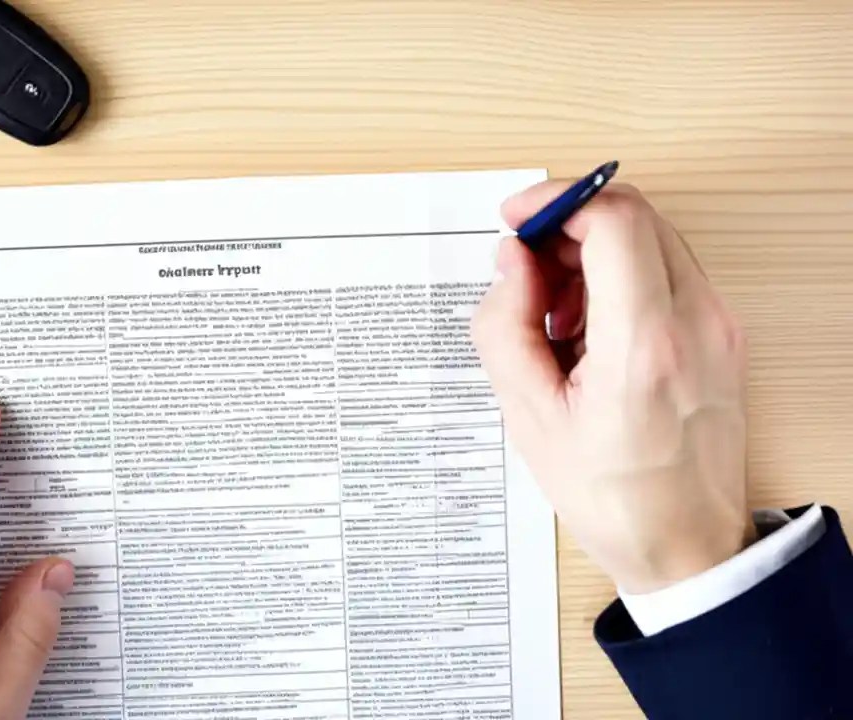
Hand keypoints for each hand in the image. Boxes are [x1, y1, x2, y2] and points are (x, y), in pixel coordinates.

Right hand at [472, 182, 753, 593]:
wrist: (685, 545)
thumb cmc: (612, 496)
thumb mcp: (528, 416)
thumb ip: (505, 326)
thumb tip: (512, 263)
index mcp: (644, 346)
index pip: (614, 220)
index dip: (555, 201)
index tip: (516, 219)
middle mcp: (696, 323)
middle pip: (634, 216)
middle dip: (566, 226)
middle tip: (525, 272)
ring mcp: (717, 325)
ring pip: (649, 237)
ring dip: (591, 253)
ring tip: (554, 315)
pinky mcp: (720, 332)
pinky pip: (665, 270)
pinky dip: (617, 276)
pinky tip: (587, 329)